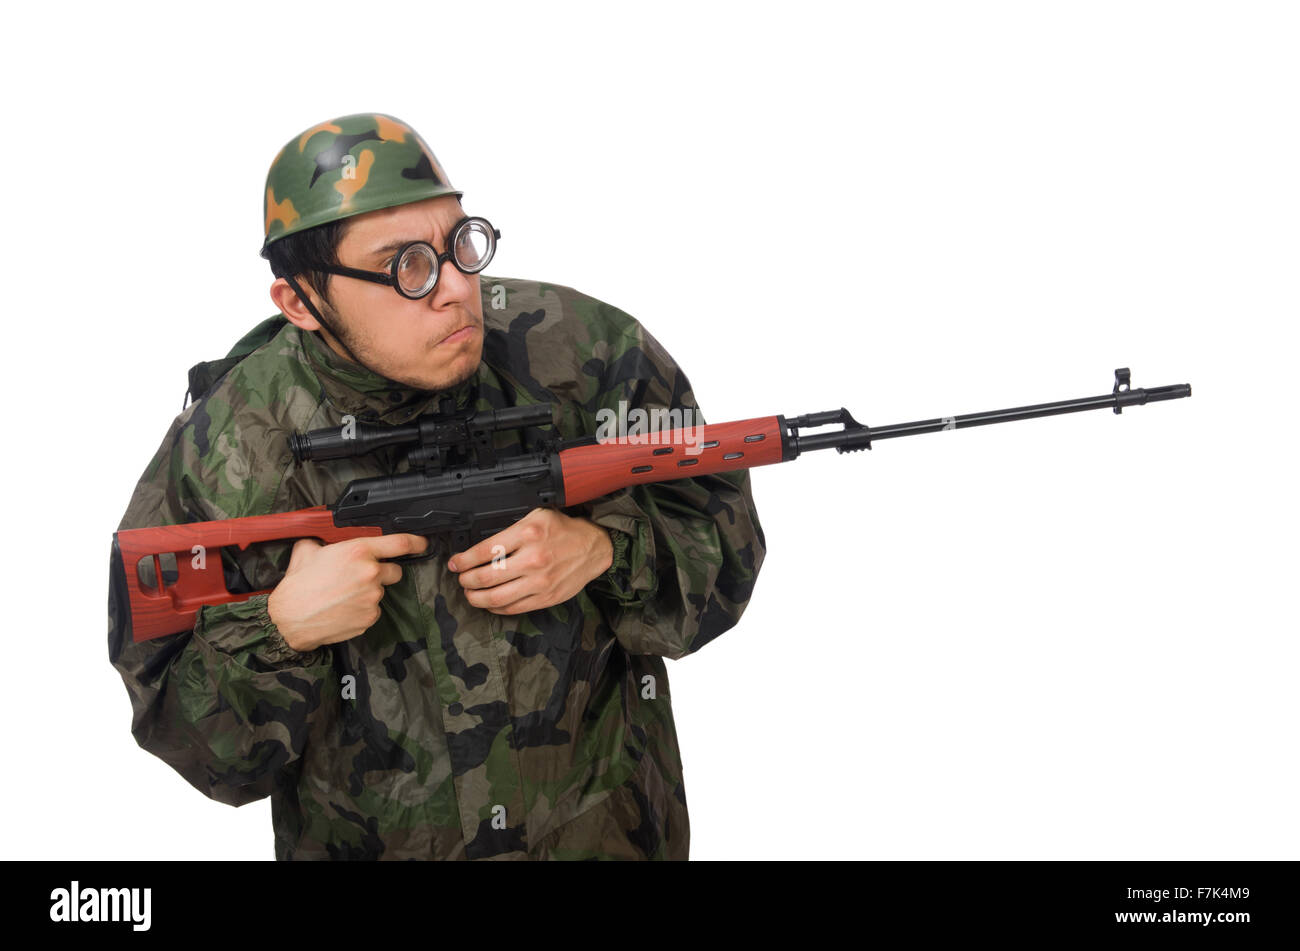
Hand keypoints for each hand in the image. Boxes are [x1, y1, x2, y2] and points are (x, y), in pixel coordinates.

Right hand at [268, 533, 427, 651]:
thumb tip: (329, 536)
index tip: (423, 544)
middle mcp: (371, 573)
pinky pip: (374, 610)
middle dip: (383, 572)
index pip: (400, 543)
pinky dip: (363, 609)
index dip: (416, 542)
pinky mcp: (370, 618)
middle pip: (395, 570)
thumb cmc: (298, 584)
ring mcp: (373, 597)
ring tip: (344, 594)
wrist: (289, 619)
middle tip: (360, 576)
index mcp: (359, 551)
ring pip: (381, 591)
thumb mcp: (308, 548)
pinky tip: (344, 608)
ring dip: (369, 591)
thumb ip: (327, 539)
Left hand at [448, 508, 612, 614]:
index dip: (463, 560)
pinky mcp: (546, 598)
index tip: (455, 563)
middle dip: (466, 581)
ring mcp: (540, 581)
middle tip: (461, 579)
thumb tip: (479, 547)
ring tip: (470, 593)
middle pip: (485, 577)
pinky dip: (495, 607)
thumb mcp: (536, 516)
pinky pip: (513, 608)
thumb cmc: (563, 530)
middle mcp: (533, 558)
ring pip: (496, 597)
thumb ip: (510, 529)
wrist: (593, 548)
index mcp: (528, 533)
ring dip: (476, 598)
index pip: (485, 550)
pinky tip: (490, 602)